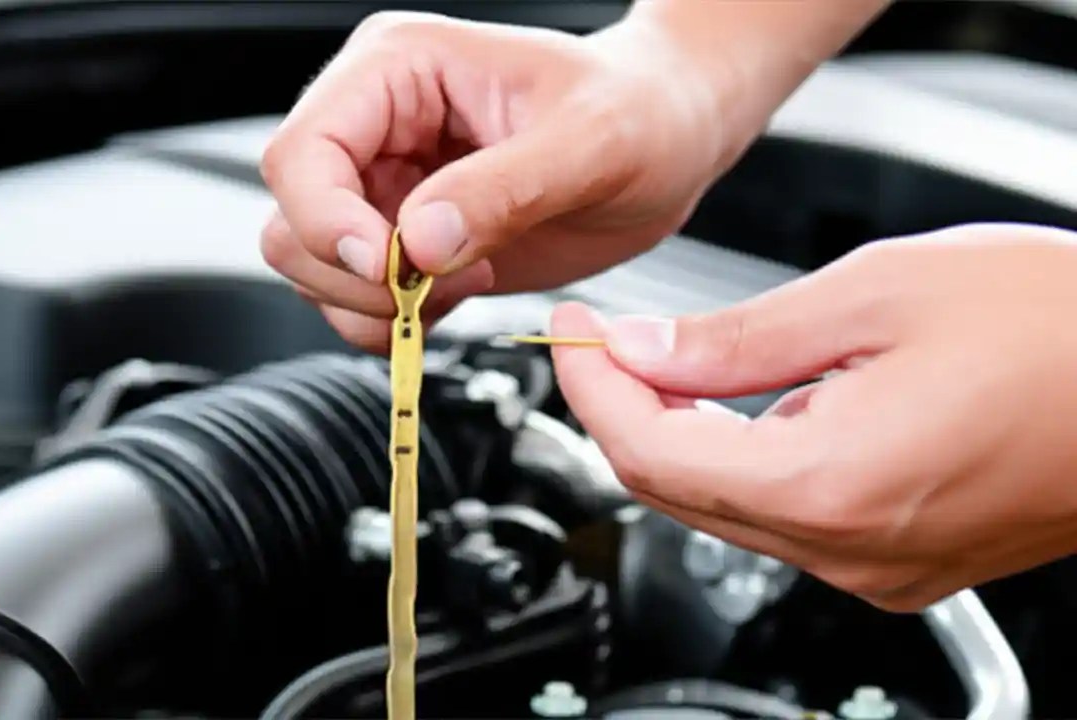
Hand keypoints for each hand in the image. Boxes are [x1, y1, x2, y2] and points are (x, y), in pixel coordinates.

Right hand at [259, 9, 731, 352]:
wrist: (672, 139)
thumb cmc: (642, 109)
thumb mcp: (592, 141)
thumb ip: (503, 189)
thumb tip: (419, 243)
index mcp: (398, 69)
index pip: (302, 153)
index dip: (327, 220)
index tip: (388, 264)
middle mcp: (377, 126)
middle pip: (294, 220)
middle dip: (357, 274)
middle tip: (446, 279)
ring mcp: (388, 186)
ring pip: (316, 269)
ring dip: (378, 304)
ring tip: (468, 279)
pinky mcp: (408, 239)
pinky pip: (360, 299)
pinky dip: (399, 320)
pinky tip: (464, 289)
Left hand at [550, 222, 1076, 611]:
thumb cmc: (1057, 327)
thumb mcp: (875, 294)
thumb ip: (739, 338)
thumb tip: (643, 351)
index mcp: (830, 485)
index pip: (648, 452)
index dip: (592, 388)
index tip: (571, 334)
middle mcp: (850, 550)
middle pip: (676, 490)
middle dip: (627, 410)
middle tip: (608, 339)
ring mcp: (880, 568)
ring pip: (728, 507)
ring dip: (688, 434)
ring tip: (685, 357)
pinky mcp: (906, 562)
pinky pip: (790, 517)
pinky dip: (751, 459)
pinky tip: (766, 401)